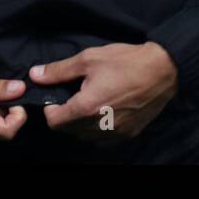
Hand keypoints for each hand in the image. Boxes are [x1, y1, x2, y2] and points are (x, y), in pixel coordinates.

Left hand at [31, 41, 177, 142]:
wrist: (163, 70)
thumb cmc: (124, 61)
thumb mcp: (88, 59)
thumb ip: (59, 71)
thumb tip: (35, 75)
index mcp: (87, 108)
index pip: (54, 123)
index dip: (50, 109)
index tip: (56, 96)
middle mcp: (100, 126)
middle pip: (69, 131)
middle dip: (65, 116)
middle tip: (72, 96)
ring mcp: (116, 133)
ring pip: (86, 137)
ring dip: (81, 124)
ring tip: (88, 103)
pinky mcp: (129, 134)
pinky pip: (104, 139)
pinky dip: (98, 129)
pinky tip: (104, 111)